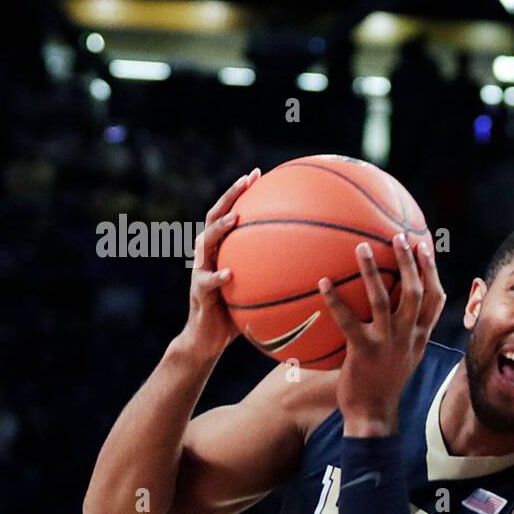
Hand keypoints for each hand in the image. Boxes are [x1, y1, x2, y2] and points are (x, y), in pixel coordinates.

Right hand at [179, 170, 259, 359]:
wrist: (208, 340)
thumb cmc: (238, 314)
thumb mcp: (258, 290)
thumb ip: (276, 275)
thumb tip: (314, 266)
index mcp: (222, 251)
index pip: (229, 214)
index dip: (240, 193)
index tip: (258, 173)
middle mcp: (208, 256)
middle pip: (213, 217)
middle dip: (229, 196)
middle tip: (246, 180)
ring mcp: (200, 272)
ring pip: (205, 243)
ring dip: (220, 229)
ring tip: (235, 218)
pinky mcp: (199, 295)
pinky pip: (207, 282)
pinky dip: (217, 277)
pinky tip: (229, 273)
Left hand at [319, 234, 444, 436]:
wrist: (374, 414)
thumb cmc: (384, 383)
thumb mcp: (405, 357)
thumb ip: (403, 332)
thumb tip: (391, 308)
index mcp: (420, 336)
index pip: (435, 298)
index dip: (432, 270)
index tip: (425, 246)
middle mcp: (408, 336)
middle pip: (416, 291)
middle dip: (410, 261)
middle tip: (399, 236)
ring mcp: (388, 343)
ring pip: (385, 300)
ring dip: (373, 271)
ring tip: (362, 247)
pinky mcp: (364, 351)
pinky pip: (349, 321)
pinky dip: (336, 301)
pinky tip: (324, 282)